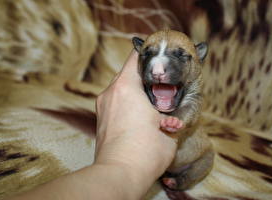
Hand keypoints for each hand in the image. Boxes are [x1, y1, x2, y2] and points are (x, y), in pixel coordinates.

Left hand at [95, 50, 176, 194]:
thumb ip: (171, 114)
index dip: (150, 55)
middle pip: (128, 74)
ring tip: (153, 105)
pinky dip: (127, 104)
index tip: (160, 59)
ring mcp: (102, 107)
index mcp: (125, 87)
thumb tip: (171, 115)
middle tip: (162, 87)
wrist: (120, 175)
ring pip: (121, 89)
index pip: (135, 57)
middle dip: (145, 78)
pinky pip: (115, 102)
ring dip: (136, 93)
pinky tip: (140, 117)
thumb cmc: (145, 151)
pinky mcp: (100, 119)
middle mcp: (110, 93)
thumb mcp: (170, 128)